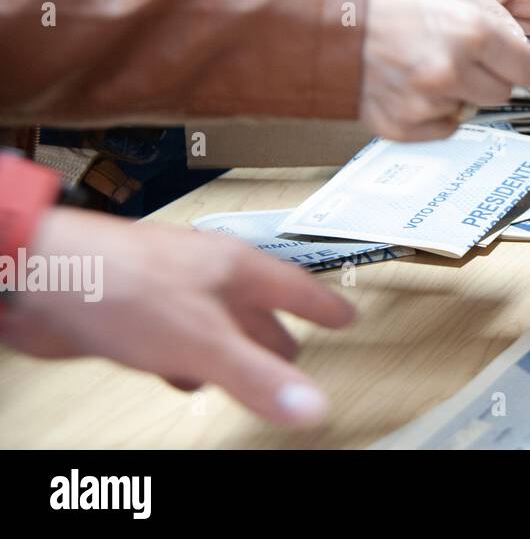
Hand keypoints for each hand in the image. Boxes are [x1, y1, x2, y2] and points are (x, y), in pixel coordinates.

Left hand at [0, 208, 354, 423]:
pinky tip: (182, 375)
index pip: (295, 288)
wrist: (40, 278)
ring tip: (249, 368)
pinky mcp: (133, 311)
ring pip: (216, 320)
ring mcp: (168, 289)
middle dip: (280, 332)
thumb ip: (258, 376)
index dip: (323, 307)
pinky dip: (189, 359)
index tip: (346, 316)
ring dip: (233, 347)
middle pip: (258, 306)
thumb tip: (309, 404)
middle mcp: (205, 274)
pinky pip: (176, 337)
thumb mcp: (203, 342)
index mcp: (234, 268)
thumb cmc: (118, 284)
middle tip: (300, 351)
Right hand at [362, 0, 529, 140]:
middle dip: (491, 78)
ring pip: (470, 109)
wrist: (323, 17)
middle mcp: (453, 71)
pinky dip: (433, 112)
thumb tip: (512, 59)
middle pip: (502, 92)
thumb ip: (482, 35)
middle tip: (464, 58)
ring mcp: (427, 102)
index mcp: (472, 33)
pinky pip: (441, 127)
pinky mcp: (403, 125)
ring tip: (426, 66)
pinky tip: (410, 86)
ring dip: (459, 94)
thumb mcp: (446, 3)